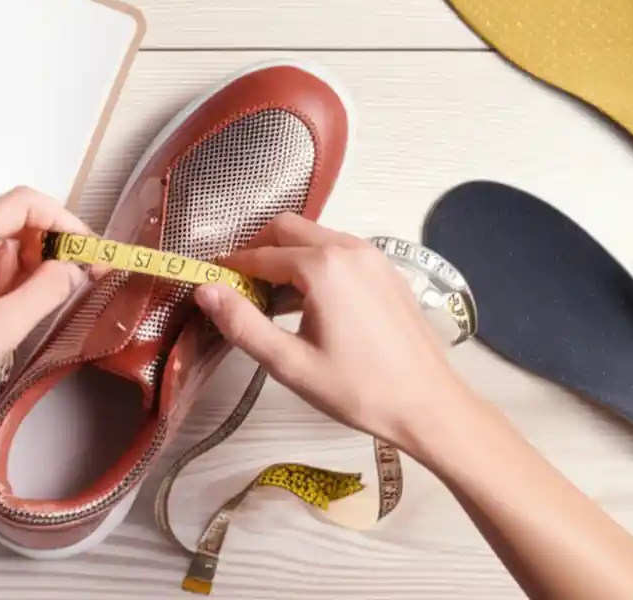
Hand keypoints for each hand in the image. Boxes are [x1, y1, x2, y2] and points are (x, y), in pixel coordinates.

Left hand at [0, 186, 88, 420]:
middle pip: (9, 220)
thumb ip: (48, 289)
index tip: (85, 249)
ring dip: (21, 267)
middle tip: (66, 281)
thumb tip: (72, 268)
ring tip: (21, 308)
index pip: (23, 203)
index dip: (62, 222)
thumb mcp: (6, 326)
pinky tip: (2, 310)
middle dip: (43, 248)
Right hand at [193, 213, 466, 448]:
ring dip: (286, 256)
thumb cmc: (358, 389)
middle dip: (257, 250)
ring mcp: (373, 256)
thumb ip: (243, 323)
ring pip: (315, 237)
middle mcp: (349, 248)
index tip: (207, 283)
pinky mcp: (387, 270)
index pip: (260, 255)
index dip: (230, 268)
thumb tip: (204, 290)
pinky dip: (314, 263)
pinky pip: (340, 251)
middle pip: (287, 229)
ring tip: (268, 300)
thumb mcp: (290, 364)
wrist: (428, 404)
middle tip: (237, 287)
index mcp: (323, 267)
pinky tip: (307, 304)